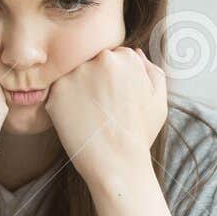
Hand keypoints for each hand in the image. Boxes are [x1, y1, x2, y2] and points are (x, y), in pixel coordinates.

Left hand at [45, 46, 166, 187]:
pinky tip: (77, 121)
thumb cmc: (139, 134)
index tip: (114, 100)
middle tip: (100, 109)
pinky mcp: (57, 90)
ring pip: (73, 76)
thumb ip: (151, 70)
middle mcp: (101, 59)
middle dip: (94, 81)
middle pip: (91, 63)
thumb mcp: (158, 99)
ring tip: (90, 116)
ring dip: (77, 91)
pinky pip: (57, 92)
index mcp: (127, 57)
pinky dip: (63, 105)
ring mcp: (77, 73)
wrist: (117, 162)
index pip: (112, 58)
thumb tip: (137, 53)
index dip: (111, 81)